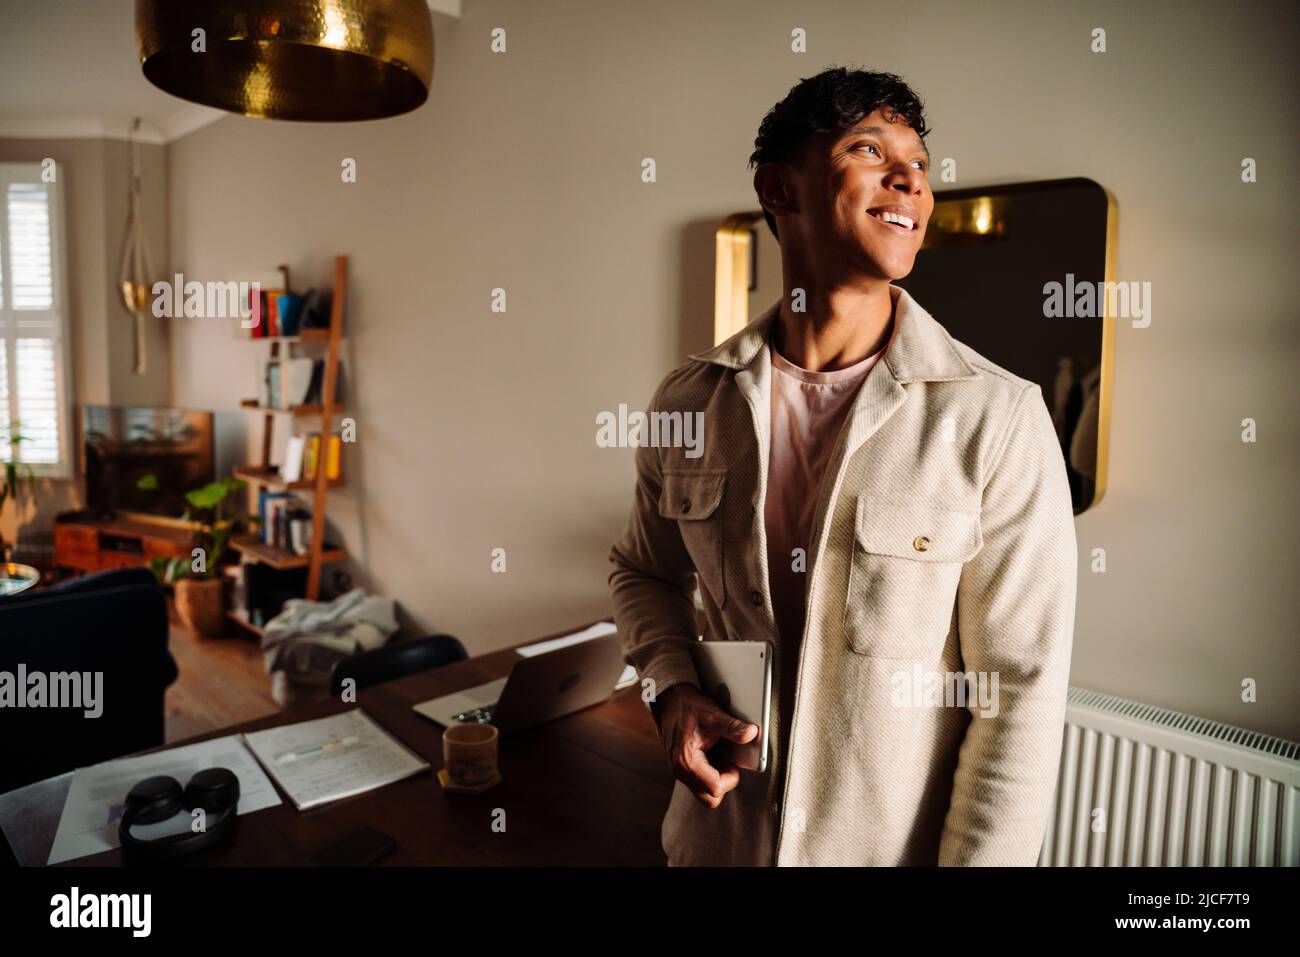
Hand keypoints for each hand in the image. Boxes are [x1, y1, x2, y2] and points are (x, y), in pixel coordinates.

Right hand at [653, 684, 758, 808]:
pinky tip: (712, 756)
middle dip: (723, 783)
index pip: (716, 788)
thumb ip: (733, 728)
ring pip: (704, 794)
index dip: (731, 777)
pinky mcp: (682, 770)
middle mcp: (680, 772)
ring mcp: (680, 772)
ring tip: (719, 758)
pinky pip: (699, 784)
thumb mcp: (713, 716)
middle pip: (710, 799)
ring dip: (716, 780)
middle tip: (726, 763)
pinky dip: (710, 775)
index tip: (733, 763)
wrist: (671, 702)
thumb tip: (751, 734)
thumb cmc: (689, 709)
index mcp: (687, 762)